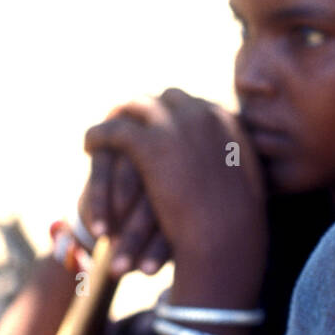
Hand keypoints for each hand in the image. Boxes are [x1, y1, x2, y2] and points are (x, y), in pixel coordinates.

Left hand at [83, 89, 267, 291]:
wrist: (227, 237)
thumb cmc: (239, 221)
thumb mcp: (245, 184)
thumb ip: (234, 164)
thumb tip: (232, 162)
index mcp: (229, 121)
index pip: (197, 104)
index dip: (175, 111)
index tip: (161, 122)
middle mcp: (205, 113)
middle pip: (168, 98)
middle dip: (148, 107)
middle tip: (128, 117)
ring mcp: (178, 124)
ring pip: (137, 108)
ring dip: (120, 117)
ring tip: (105, 131)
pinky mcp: (151, 142)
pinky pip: (114, 130)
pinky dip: (98, 136)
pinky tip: (88, 147)